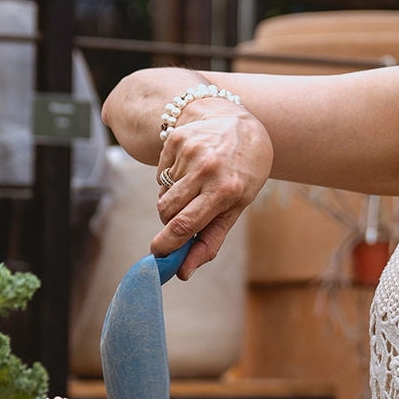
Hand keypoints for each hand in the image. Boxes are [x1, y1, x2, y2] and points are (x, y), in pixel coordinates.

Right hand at [152, 108, 272, 278]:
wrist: (243, 126)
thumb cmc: (241, 176)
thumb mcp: (234, 210)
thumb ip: (209, 243)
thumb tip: (183, 272)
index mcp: (225, 190)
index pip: (185, 224)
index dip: (166, 244)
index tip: (156, 255)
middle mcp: (206, 168)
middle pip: (167, 211)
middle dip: (169, 222)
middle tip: (185, 216)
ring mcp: (190, 151)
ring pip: (162, 195)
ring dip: (172, 200)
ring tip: (194, 188)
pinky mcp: (177, 139)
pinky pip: (161, 175)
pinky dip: (170, 180)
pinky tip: (190, 169)